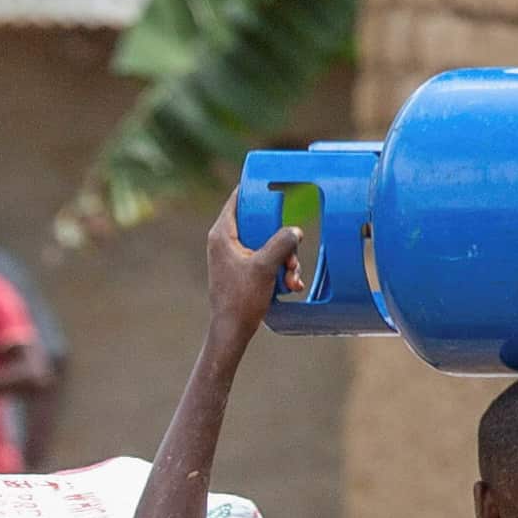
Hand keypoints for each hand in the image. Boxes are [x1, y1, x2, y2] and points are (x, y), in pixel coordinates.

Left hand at [202, 203, 305, 349]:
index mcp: (222, 234)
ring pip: (267, 245)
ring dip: (285, 260)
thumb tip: (295, 231)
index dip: (256, 190)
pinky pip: (266, 262)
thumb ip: (282, 243)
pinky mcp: (242, 272)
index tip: (274, 185)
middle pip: (260, 224)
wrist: (232, 331)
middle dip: (282, 240)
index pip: (238, 199)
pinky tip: (291, 286)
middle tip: (292, 254)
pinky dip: (279, 271)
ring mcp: (234, 257)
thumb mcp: (266, 266)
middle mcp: (225, 242)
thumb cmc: (241, 299)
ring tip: (292, 279)